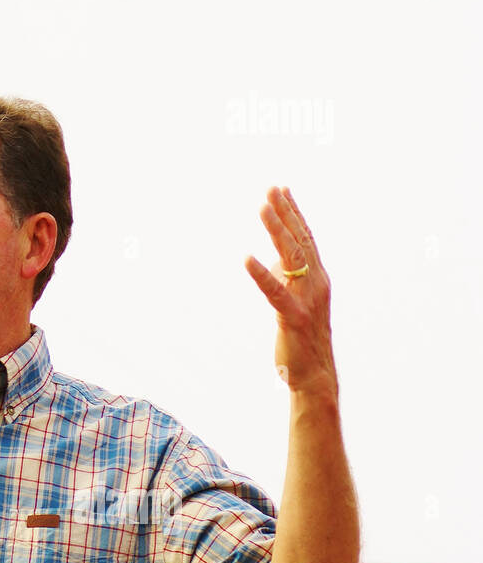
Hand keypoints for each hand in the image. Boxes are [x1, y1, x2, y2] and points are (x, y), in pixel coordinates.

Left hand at [244, 187, 337, 396]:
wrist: (314, 374)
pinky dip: (260, 273)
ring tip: (262, 208)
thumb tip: (271, 260)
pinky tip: (246, 258)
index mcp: (317, 278)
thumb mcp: (294, 302)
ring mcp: (307, 299)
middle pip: (300, 241)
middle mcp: (317, 283)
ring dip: (276, 231)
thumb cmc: (301, 338)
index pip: (306, 239)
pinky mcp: (292, 316)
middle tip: (271, 188)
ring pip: (291, 258)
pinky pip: (274, 292)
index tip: (282, 189)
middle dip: (285, 213)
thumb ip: (286, 279)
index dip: (294, 213)